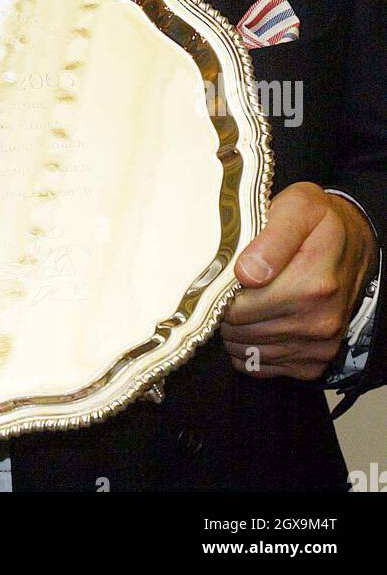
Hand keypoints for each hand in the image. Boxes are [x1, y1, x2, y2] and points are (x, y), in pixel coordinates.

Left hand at [220, 181, 376, 380]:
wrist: (353, 244)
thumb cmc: (320, 223)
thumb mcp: (298, 207)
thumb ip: (271, 238)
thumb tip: (246, 273)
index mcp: (312, 285)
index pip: (239, 308)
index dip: (221, 293)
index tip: (224, 276)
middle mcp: (319, 321)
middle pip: (241, 332)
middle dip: (226, 311)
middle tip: (231, 288)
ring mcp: (319, 345)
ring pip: (248, 352)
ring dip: (236, 331)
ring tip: (243, 302)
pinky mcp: (316, 361)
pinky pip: (264, 367)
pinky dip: (252, 349)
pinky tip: (257, 322)